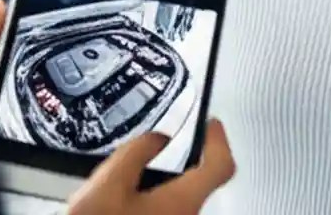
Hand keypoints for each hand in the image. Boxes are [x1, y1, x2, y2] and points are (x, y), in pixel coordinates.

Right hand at [67, 120, 234, 214]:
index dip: (218, 141)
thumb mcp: (110, 181)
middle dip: (183, 161)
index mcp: (182, 201)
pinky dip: (155, 198)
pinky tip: (124, 200)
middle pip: (200, 183)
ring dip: (164, 181)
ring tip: (127, 176)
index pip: (220, 166)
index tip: (211, 124)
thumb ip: (137, 153)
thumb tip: (158, 138)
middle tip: (160, 147)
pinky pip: (167, 212)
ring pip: (180, 198)